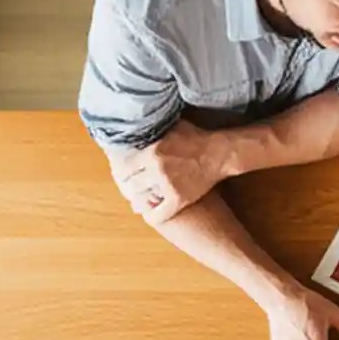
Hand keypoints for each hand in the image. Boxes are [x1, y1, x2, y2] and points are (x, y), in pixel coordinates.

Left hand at [111, 120, 228, 224]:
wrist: (219, 154)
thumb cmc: (197, 138)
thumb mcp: (172, 127)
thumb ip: (154, 129)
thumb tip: (139, 124)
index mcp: (151, 152)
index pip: (122, 166)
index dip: (119, 171)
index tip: (120, 173)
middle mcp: (156, 170)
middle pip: (129, 184)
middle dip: (127, 186)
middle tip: (128, 187)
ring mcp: (167, 186)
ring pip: (141, 199)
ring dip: (137, 200)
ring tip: (137, 199)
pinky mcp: (179, 200)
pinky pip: (158, 214)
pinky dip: (152, 215)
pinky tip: (150, 212)